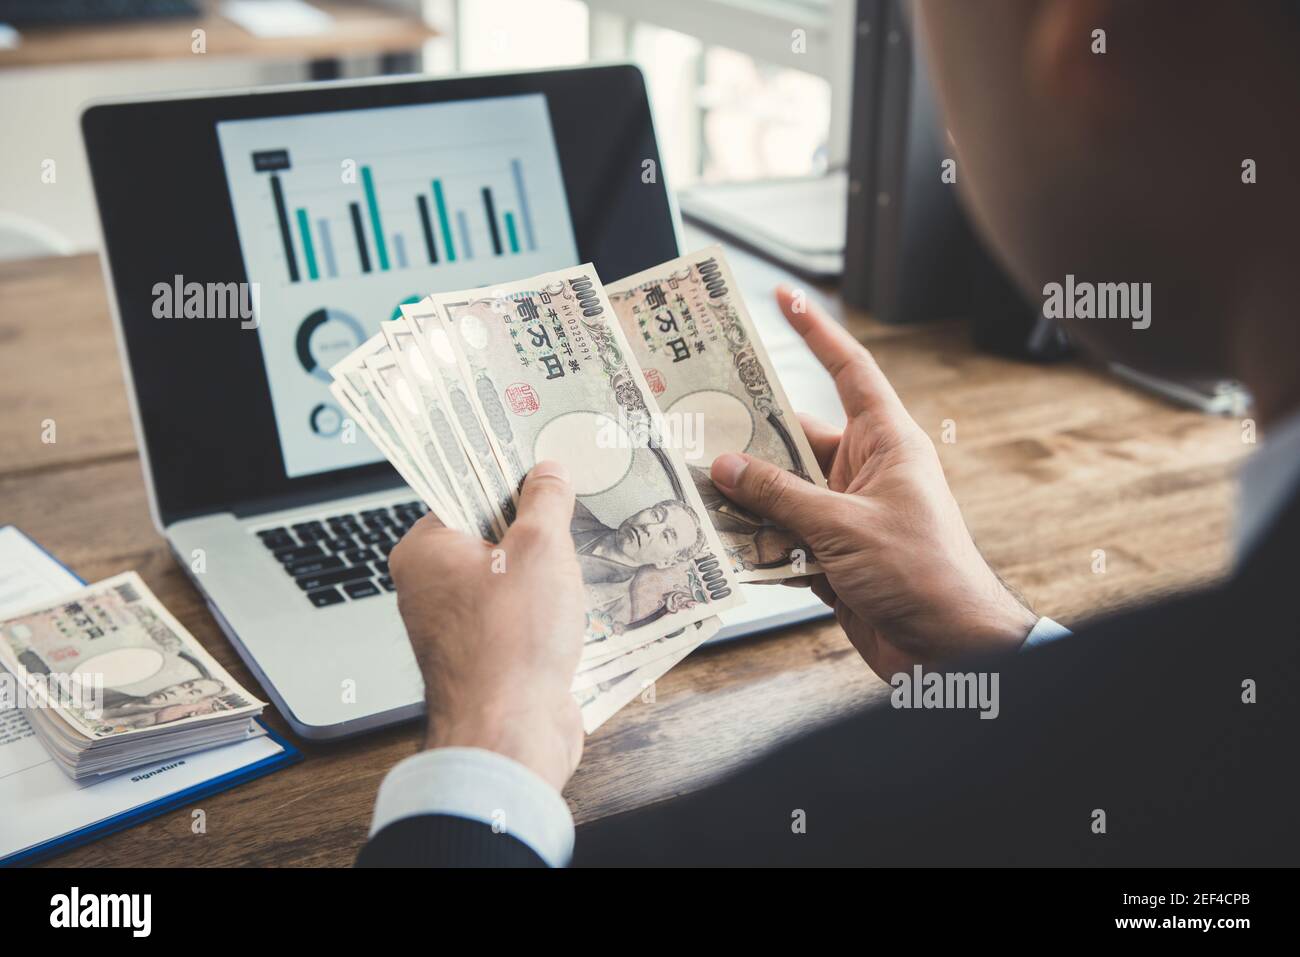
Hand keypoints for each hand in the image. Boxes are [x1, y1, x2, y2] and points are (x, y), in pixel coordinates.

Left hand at [389, 461, 585, 791]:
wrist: (510, 734)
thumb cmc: (511, 644)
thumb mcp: (541, 548)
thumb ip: (546, 501)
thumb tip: (549, 473)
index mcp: (424, 552)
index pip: (466, 493)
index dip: (510, 478)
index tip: (544, 466)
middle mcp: (430, 588)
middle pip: (490, 535)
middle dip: (535, 531)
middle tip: (570, 517)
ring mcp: (456, 627)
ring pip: (510, 579)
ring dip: (546, 575)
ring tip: (575, 570)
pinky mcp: (485, 658)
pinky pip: (519, 618)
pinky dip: (546, 612)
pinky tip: (574, 611)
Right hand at [710, 286, 1038, 679]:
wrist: (951, 651)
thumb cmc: (923, 575)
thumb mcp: (845, 528)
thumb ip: (780, 497)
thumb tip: (724, 466)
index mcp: (886, 444)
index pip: (848, 372)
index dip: (817, 331)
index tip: (783, 297)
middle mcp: (865, 473)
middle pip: (795, 440)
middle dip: (748, 438)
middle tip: (695, 421)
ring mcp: (847, 516)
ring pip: (781, 493)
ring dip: (744, 498)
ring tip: (692, 489)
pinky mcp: (832, 556)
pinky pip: (782, 536)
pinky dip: (754, 541)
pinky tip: (718, 544)